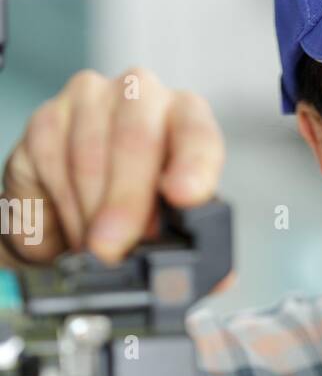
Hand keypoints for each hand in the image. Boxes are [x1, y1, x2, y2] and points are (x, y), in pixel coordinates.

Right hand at [0, 68, 228, 276]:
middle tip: (115, 248)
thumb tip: (220, 278)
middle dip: (127, 203)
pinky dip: (64, 206)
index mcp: (186, 116)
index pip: (198, 131)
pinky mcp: (47, 118)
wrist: (75, 209)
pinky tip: (75, 227)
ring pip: (90, 156)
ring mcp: (91, 99)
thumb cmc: (135, 208)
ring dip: (92, 214)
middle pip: (138, 140)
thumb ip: (200, 248)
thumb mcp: (173, 225)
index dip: (193, 164)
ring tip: (98, 247)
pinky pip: (53, 162)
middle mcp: (141, 97)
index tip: (184, 196)